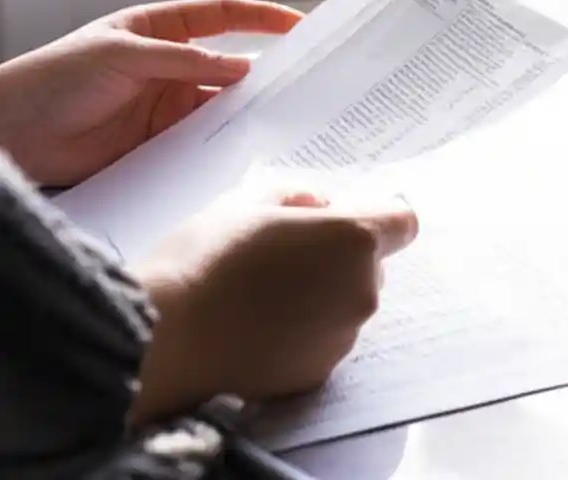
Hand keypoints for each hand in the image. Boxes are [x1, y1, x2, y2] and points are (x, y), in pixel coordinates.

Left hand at [0, 0, 302, 185]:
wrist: (14, 133)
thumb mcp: (122, 55)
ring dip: (248, 112)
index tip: (300, 24)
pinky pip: (204, 142)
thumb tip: (245, 67)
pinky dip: (225, 144)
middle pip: (231, 65)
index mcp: (159, 30)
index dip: (263, 18)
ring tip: (284, 118)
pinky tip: (246, 148)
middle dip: (268, 71)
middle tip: (306, 80)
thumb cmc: (55, 78)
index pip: (223, 17)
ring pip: (223, 106)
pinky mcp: (162, 144)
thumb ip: (185, 62)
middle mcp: (170, 66)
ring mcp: (167, 106)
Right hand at [129, 186, 418, 423]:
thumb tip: (319, 204)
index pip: (402, 222)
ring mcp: (344, 336)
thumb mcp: (246, 201)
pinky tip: (256, 328)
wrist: (165, 338)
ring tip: (260, 296)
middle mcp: (363, 291)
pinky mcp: (319, 372)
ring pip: (346, 306)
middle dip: (339, 259)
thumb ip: (296, 195)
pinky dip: (302, 334)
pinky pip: (323, 341)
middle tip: (282, 256)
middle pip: (370, 267)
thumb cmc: (202, 258)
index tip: (341, 222)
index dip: (375, 218)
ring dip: (321, 298)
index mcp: (353, 239)